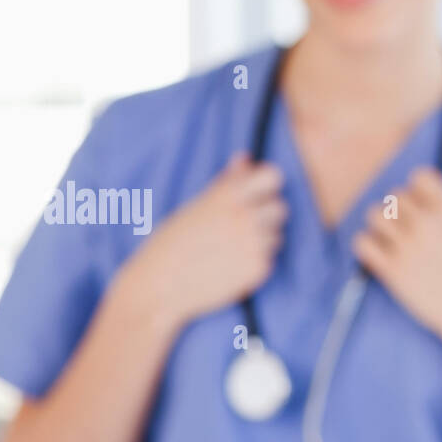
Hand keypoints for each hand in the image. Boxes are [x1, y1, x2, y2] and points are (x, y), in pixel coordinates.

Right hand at [125, 153, 287, 326]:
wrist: (160, 284)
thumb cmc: (173, 242)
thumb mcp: (198, 205)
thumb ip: (227, 182)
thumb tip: (246, 157)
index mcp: (228, 195)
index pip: (273, 176)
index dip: (267, 186)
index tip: (257, 195)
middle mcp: (245, 216)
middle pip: (280, 208)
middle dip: (266, 216)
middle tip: (241, 229)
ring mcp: (254, 244)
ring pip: (277, 236)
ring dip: (262, 241)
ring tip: (230, 250)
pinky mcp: (259, 269)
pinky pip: (269, 260)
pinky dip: (255, 263)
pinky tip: (230, 267)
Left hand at [353, 168, 441, 357]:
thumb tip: (441, 201)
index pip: (420, 178)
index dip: (421, 192)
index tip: (426, 208)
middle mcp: (427, 224)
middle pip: (396, 196)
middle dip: (402, 212)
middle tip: (410, 231)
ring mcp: (407, 247)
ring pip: (375, 214)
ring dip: (382, 226)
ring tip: (393, 242)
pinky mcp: (392, 271)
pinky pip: (363, 243)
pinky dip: (369, 247)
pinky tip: (382, 257)